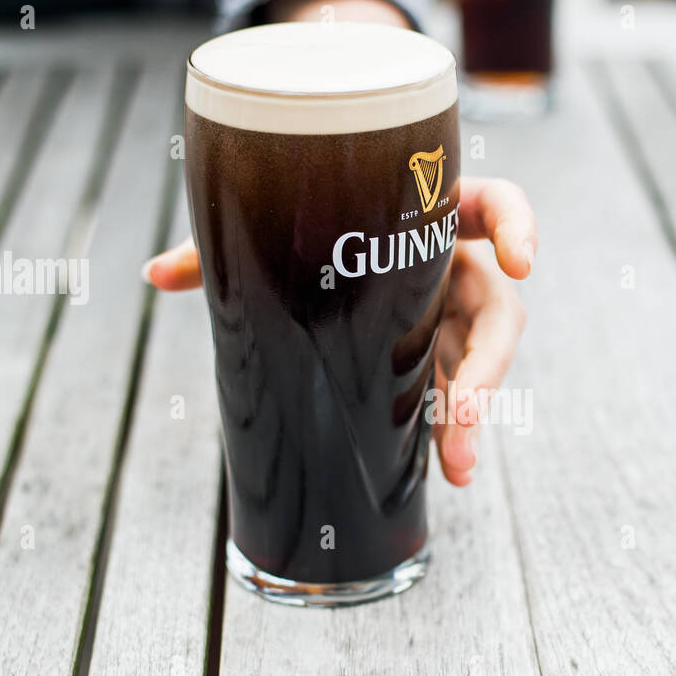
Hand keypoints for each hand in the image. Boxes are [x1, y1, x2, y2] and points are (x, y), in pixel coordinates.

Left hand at [142, 176, 535, 486]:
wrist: (331, 266)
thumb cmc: (312, 236)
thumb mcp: (273, 240)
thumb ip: (223, 252)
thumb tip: (151, 275)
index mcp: (431, 217)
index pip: (496, 204)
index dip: (519, 226)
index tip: (524, 262)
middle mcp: (455, 267)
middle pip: (498, 310)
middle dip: (491, 368)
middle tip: (469, 413)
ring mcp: (453, 319)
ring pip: (484, 365)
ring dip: (475, 415)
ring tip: (458, 466)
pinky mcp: (444, 362)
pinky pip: (457, 394)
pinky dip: (454, 431)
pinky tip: (447, 471)